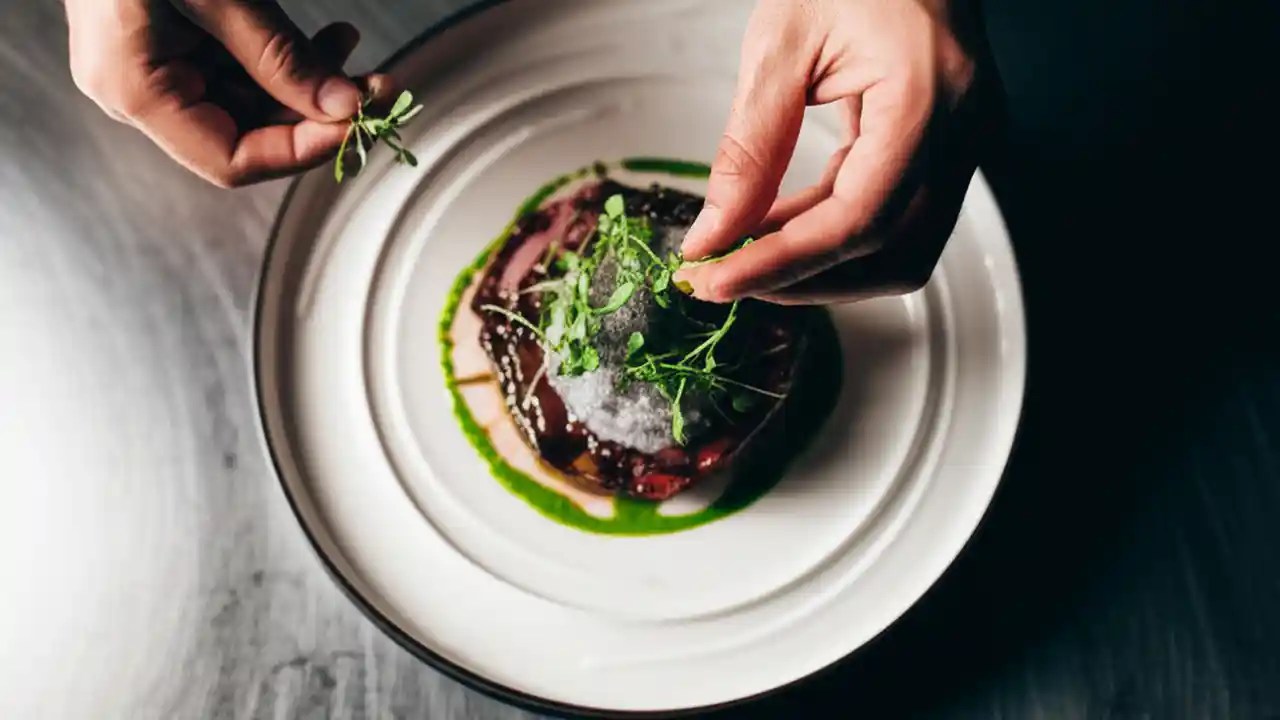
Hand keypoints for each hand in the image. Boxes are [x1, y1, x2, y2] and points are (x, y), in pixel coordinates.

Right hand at [66, 0, 394, 187]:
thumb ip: (278, 54)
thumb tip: (343, 107)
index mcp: (135, 92)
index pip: (231, 160)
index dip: (300, 149)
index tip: (356, 122)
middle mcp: (141, 92)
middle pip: (248, 134)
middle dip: (316, 112)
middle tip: (375, 87)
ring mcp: (157, 68)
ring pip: (253, 102)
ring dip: (310, 83)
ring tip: (352, 49)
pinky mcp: (175, 43)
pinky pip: (241, 70)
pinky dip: (288, 59)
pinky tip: (331, 40)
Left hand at [676, 0, 992, 303]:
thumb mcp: (780, 45)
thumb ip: (749, 148)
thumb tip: (714, 235)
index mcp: (926, 97)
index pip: (860, 219)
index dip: (785, 262)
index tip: (716, 280)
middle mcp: (964, 131)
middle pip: (893, 253)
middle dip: (803, 280)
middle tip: (721, 278)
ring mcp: (966, 142)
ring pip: (900, 250)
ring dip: (818, 266)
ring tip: (741, 253)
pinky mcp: (947, 147)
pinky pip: (893, 215)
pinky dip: (829, 232)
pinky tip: (774, 226)